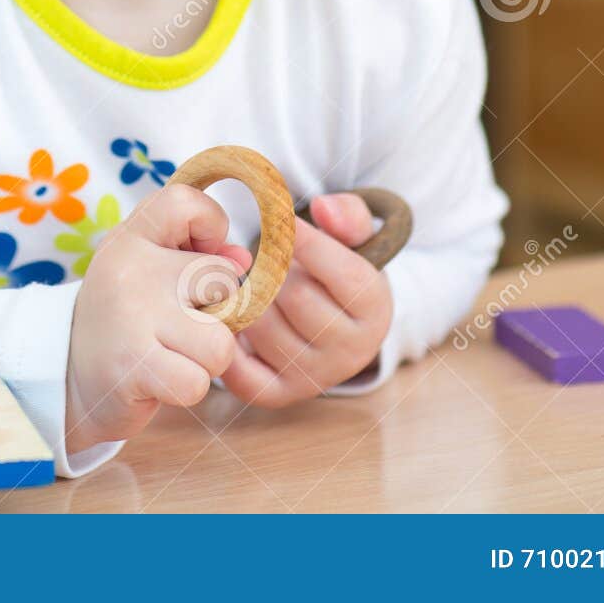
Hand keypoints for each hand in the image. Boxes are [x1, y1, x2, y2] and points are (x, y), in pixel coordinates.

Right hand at [63, 182, 254, 453]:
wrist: (68, 379)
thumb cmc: (125, 320)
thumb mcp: (151, 273)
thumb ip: (198, 255)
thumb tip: (243, 259)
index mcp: (131, 237)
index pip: (185, 202)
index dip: (211, 226)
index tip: (199, 255)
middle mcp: (130, 268)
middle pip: (222, 280)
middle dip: (216, 314)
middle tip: (179, 324)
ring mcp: (131, 316)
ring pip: (220, 342)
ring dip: (205, 359)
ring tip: (172, 354)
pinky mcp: (134, 365)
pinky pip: (198, 382)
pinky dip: (187, 388)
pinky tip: (159, 380)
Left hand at [218, 192, 392, 406]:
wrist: (335, 323)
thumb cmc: (339, 271)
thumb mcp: (356, 239)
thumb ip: (348, 215)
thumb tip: (323, 208)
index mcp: (376, 310)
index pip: (342, 272)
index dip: (305, 241)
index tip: (282, 218)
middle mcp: (351, 352)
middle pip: (295, 298)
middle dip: (272, 268)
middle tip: (260, 254)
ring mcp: (315, 377)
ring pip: (263, 327)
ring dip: (246, 297)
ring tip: (246, 280)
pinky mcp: (280, 394)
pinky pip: (243, 373)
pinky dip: (228, 341)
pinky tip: (227, 314)